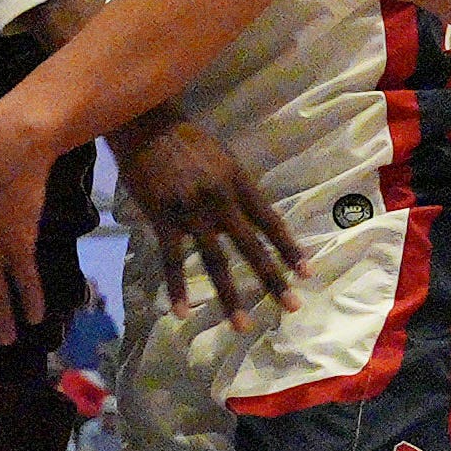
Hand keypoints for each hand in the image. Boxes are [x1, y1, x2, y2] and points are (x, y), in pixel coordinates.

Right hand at [111, 110, 305, 331]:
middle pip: (252, 248)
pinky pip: (173, 261)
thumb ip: (237, 188)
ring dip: (230, 297)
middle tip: (292, 307)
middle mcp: (221, 200)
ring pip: (216, 262)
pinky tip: (182, 313)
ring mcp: (192, 212)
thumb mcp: (223, 157)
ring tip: (243, 325)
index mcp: (239, 182)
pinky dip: (177, 289)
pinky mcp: (163, 219)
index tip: (306, 273)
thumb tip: (252, 217)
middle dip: (274, 280)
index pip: (271, 222)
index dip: (290, 249)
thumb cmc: (185, 139)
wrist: (144, 125)